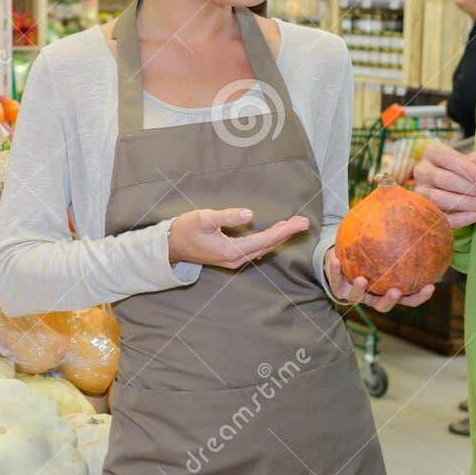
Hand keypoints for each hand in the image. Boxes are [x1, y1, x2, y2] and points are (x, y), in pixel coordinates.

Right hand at [168, 208, 309, 270]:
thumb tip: (250, 214)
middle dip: (287, 234)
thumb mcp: (204, 218)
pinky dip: (269, 241)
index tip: (300, 222)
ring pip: (263, 249)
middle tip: (305, 222)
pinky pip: (256, 249)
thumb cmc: (185, 229)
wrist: (171, 245)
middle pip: (268, 246)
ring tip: (294, 226)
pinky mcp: (231, 257)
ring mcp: (234, 260)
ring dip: (279, 237)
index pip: (265, 239)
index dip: (284, 230)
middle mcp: (236, 258)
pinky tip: (276, 234)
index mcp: (232, 250)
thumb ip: (227, 216)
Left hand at [324, 246, 434, 311]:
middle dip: (390, 300)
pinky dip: (335, 270)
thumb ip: (399, 235)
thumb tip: (419, 211)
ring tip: (362, 279)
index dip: (420, 296)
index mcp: (388, 290)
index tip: (431, 286)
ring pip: (357, 298)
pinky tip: (335, 259)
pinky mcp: (337, 287)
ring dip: (360, 290)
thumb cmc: (370, 251)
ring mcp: (354, 294)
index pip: (409, 298)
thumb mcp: (385, 244)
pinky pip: (335, 280)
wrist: (343, 258)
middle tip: (396, 291)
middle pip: (383, 305)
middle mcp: (372, 296)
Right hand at [413, 144, 475, 227]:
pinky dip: (456, 218)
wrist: (451, 189)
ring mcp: (419, 191)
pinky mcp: (421, 210)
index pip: (449, 158)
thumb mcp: (472, 162)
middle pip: (444, 180)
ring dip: (466, 203)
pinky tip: (474, 217)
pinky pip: (437, 216)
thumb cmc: (464, 171)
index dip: (468, 170)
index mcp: (433, 152)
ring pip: (438, 198)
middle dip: (471, 188)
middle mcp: (422, 170)